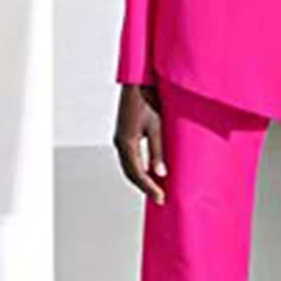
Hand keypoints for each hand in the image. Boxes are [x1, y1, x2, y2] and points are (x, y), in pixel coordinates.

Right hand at [114, 82, 167, 203]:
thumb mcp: (157, 126)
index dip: (149, 187)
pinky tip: (150, 170)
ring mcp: (121, 139)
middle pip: (131, 173)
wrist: (138, 83)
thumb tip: (160, 173)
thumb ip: (157, 151)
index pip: (138, 173)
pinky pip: (130, 157)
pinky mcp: (124, 135)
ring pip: (129, 166)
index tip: (160, 198)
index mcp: (127, 143)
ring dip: (141, 178)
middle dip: (145, 186)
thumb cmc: (148, 99)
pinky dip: (138, 168)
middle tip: (159, 197)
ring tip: (156, 187)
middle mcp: (120, 143)